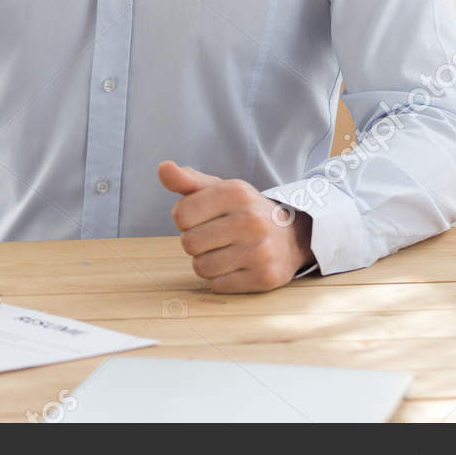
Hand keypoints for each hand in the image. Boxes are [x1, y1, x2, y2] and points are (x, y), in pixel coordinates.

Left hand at [158, 160, 313, 293]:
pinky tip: (238, 266)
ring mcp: (261, 250)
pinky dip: (221, 280)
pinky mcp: (265, 277)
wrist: (292, 236)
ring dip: (207, 263)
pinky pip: (217, 286)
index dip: (185, 220)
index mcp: (236, 192)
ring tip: (227, 251)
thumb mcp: (218, 189)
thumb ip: (186, 180)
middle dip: (196, 242)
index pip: (181, 214)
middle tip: (216, 237)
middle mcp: (251, 220)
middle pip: (189, 243)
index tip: (203, 218)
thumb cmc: (243, 211)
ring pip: (201, 267)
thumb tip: (163, 168)